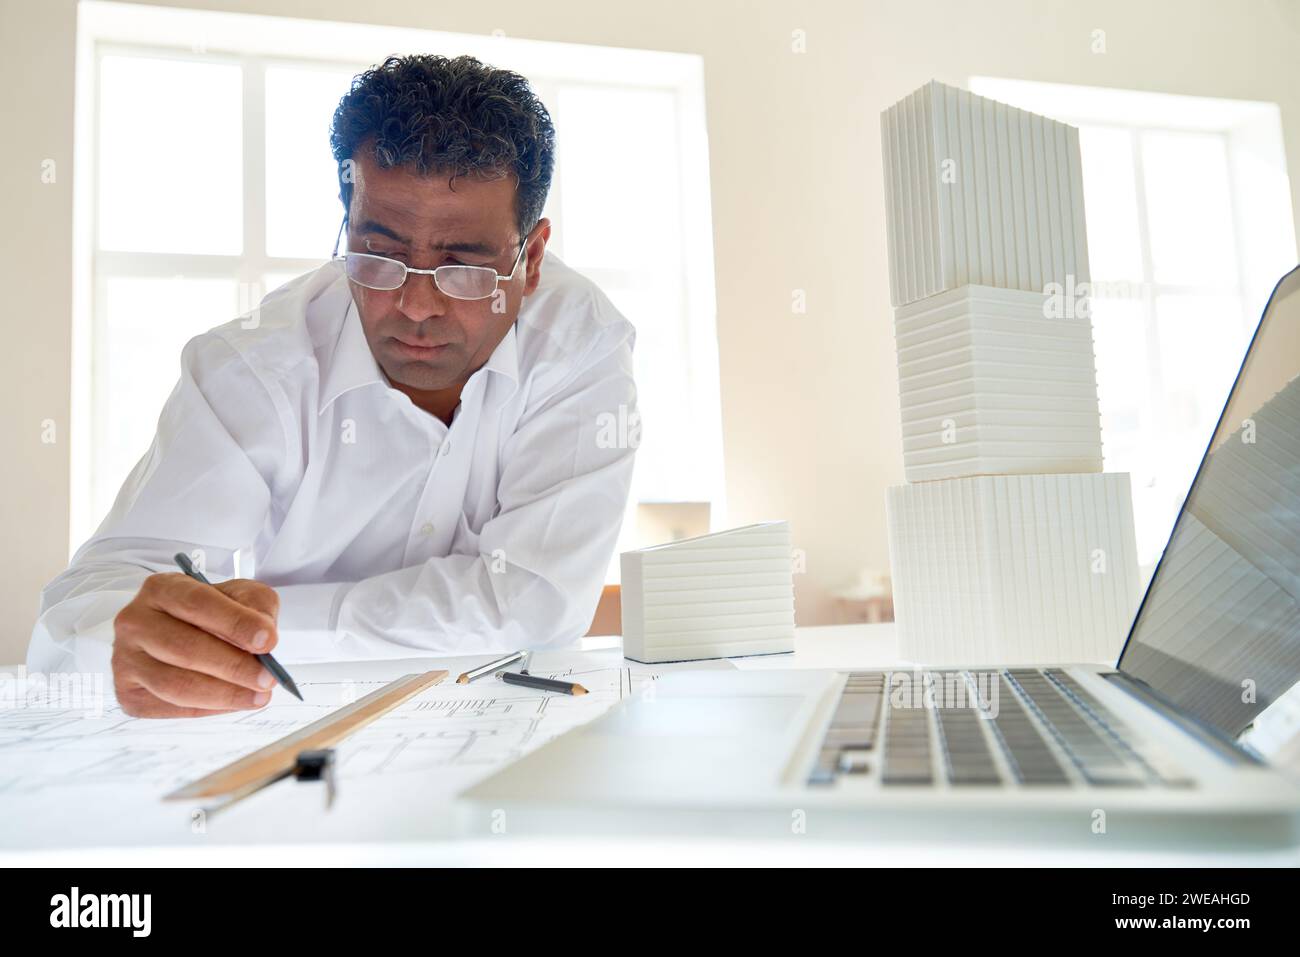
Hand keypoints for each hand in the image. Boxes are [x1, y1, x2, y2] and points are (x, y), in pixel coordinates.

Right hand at [112, 573, 280, 717]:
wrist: (180, 631)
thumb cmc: (212, 613)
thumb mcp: (239, 595)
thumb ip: (256, 607)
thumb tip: (264, 638)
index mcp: (162, 589)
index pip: (198, 603)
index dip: (235, 623)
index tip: (267, 640)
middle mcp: (135, 622)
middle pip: (185, 649)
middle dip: (234, 666)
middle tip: (268, 678)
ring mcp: (126, 660)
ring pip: (176, 685)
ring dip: (224, 694)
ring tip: (259, 696)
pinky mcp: (128, 693)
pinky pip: (171, 708)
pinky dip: (209, 708)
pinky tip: (233, 701)